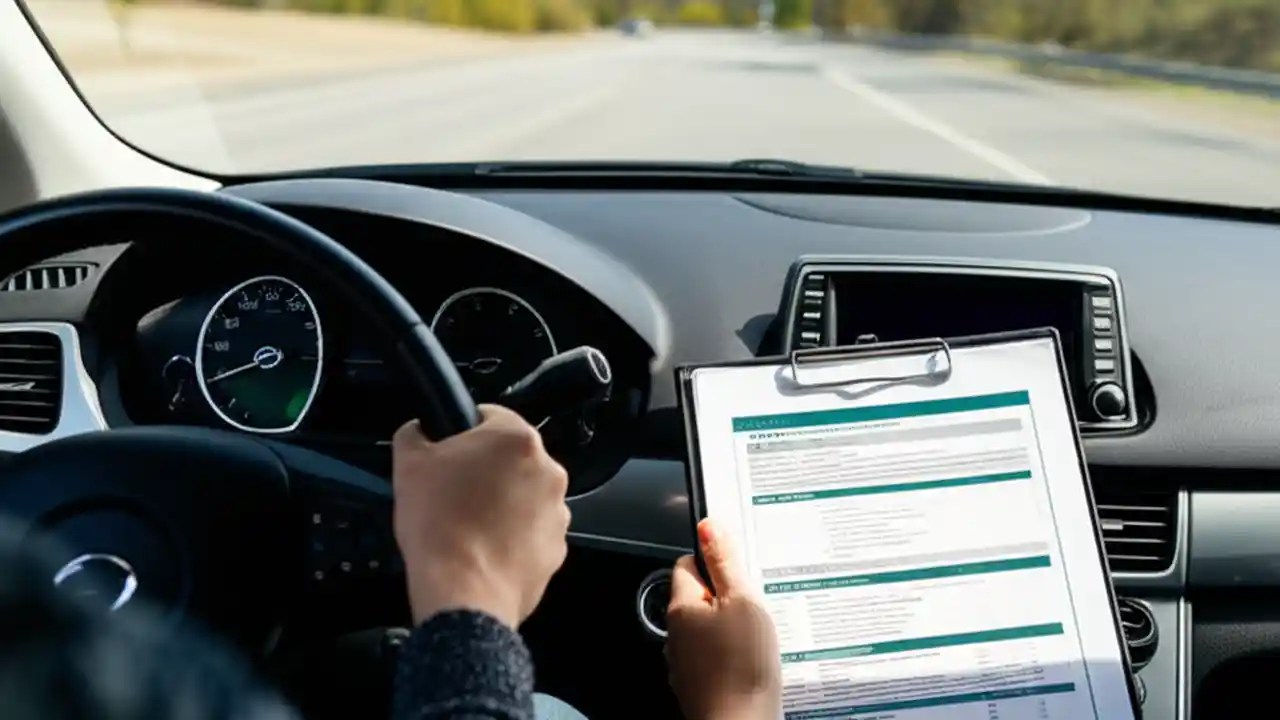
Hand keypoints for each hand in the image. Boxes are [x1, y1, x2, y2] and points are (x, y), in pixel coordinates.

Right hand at [391, 405, 570, 628]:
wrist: (462, 592)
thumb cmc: (438, 523)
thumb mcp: (409, 464)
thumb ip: (415, 432)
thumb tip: (420, 430)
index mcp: (517, 439)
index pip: (490, 417)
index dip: (463, 433)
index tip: (448, 453)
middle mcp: (549, 471)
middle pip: (512, 458)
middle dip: (487, 470)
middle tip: (454, 492)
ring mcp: (558, 512)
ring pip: (525, 495)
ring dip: (504, 503)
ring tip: (469, 525)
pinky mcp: (558, 548)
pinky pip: (533, 532)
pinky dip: (514, 537)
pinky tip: (486, 549)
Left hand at [666, 519, 781, 719]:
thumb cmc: (742, 667)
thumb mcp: (743, 602)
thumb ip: (725, 563)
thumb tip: (707, 525)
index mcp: (682, 607)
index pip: (688, 564)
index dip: (716, 563)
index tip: (741, 573)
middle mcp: (676, 633)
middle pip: (700, 597)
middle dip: (728, 598)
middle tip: (756, 608)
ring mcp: (685, 661)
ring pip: (708, 628)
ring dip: (731, 628)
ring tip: (758, 637)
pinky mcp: (699, 684)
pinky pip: (714, 656)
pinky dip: (731, 655)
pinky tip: (752, 662)